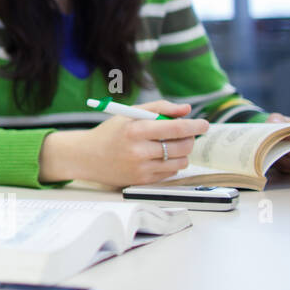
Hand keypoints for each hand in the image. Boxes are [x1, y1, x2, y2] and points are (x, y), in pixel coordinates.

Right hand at [71, 99, 209, 187]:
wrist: (86, 156)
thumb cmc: (110, 133)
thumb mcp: (129, 114)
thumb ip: (159, 108)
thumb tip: (186, 110)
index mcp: (134, 130)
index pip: (175, 128)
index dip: (194, 126)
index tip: (203, 124)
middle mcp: (138, 151)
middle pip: (182, 146)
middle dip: (189, 139)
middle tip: (185, 135)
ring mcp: (140, 168)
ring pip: (180, 162)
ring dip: (182, 153)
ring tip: (170, 146)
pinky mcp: (142, 181)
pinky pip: (170, 173)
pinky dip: (171, 164)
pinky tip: (159, 157)